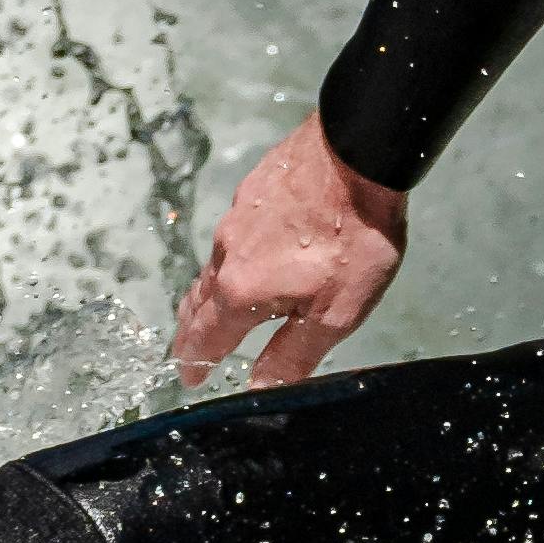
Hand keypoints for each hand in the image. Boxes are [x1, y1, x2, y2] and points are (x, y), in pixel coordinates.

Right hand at [172, 108, 405, 391]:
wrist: (358, 153)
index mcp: (242, 290)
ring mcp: (237, 216)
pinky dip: (232, 257)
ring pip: (215, 265)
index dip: (196, 362)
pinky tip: (247, 254)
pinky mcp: (254, 190)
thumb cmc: (353, 239)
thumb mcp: (334, 314)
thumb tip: (258, 389)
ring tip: (209, 309)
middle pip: (200, 301)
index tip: (188, 378)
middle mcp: (228, 252)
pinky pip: (234, 235)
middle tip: (186, 350)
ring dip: (209, 293)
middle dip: (192, 330)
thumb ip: (292, 355)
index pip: (207, 337)